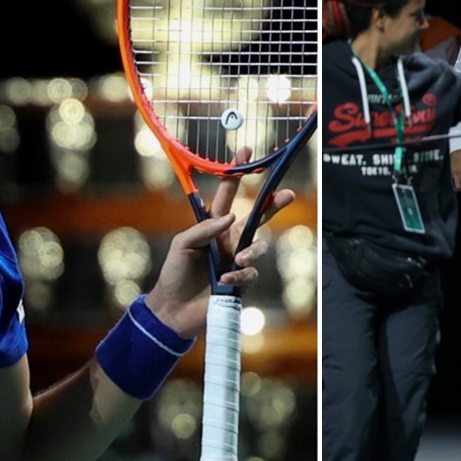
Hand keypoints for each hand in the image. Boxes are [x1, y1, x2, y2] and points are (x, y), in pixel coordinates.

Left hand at [139, 148, 294, 338]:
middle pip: (257, 217)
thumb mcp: (182, 245)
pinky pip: (250, 272)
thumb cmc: (174, 274)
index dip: (237, 174)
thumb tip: (230, 218)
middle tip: (287, 193)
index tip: (247, 152)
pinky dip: (239, 275)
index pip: (228, 195)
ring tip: (237, 259)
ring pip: (258, 246)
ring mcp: (236, 260)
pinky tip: (224, 280)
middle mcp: (229, 239)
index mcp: (214, 226)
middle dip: (274, 204)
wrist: (173, 309)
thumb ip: (204, 228)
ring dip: (251, 251)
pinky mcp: (240, 281)